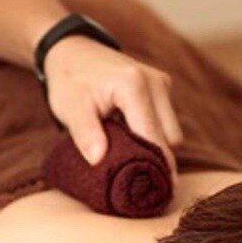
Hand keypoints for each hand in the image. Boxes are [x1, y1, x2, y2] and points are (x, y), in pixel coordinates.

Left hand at [42, 36, 182, 174]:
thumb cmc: (70, 80)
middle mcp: (155, 82)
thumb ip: (85, 134)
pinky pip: (165, 121)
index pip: (154, 137)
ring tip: (131, 160)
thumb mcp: (70, 108)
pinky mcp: (161, 87)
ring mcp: (161, 83)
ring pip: (171, 131)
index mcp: (134, 86)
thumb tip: (99, 160)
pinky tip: (133, 143)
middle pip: (170, 137)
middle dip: (157, 160)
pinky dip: (153, 135)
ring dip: (155, 147)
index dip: (156, 167)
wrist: (71, 51)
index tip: (155, 192)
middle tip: (140, 182)